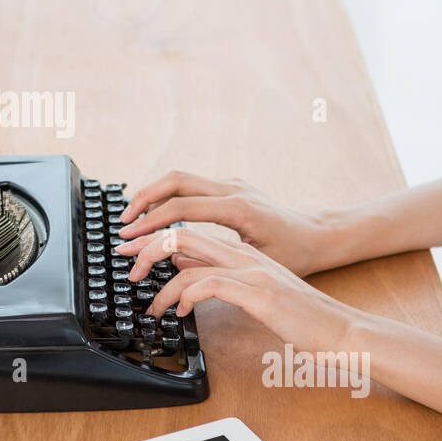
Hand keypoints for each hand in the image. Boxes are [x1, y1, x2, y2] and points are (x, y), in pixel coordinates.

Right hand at [118, 171, 330, 275]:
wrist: (317, 234)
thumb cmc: (294, 253)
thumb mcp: (255, 262)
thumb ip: (214, 260)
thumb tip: (175, 261)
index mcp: (238, 207)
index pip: (181, 208)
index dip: (151, 222)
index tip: (131, 237)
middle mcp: (232, 188)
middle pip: (174, 181)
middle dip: (143, 200)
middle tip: (124, 223)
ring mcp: (231, 184)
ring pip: (180, 178)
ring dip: (153, 195)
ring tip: (133, 217)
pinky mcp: (230, 186)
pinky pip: (191, 184)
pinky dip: (168, 196)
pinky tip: (157, 214)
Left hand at [126, 227, 353, 353]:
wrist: (340, 330)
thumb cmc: (298, 315)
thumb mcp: (251, 290)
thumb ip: (216, 274)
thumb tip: (179, 266)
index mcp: (241, 252)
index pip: (187, 232)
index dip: (153, 240)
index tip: (132, 253)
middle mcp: (243, 254)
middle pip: (180, 234)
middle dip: (145, 248)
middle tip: (127, 267)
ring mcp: (251, 271)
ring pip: (188, 256)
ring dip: (160, 283)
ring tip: (153, 306)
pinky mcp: (258, 292)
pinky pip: (208, 284)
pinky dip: (185, 296)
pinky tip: (180, 313)